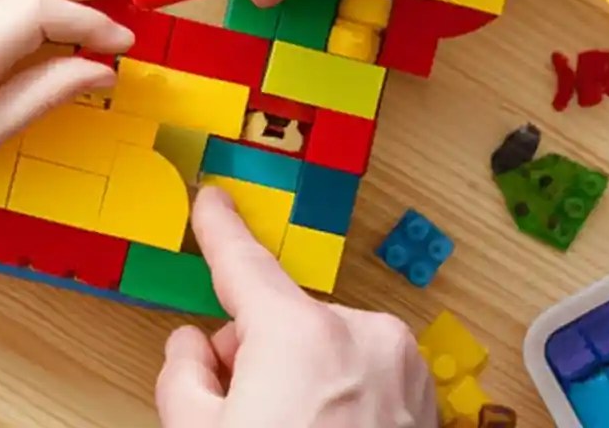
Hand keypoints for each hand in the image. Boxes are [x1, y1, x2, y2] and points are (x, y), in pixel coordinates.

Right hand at [158, 187, 436, 426]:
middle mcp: (361, 335)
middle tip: (238, 409)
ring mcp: (401, 365)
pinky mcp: (424, 395)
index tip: (211, 201)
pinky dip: (338, 393)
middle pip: (281, 320)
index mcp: (301, 334)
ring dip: (299, 376)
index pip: (243, 262)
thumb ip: (184, 372)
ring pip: (324, 346)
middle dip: (254, 354)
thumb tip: (195, 348)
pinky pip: (362, 371)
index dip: (218, 228)